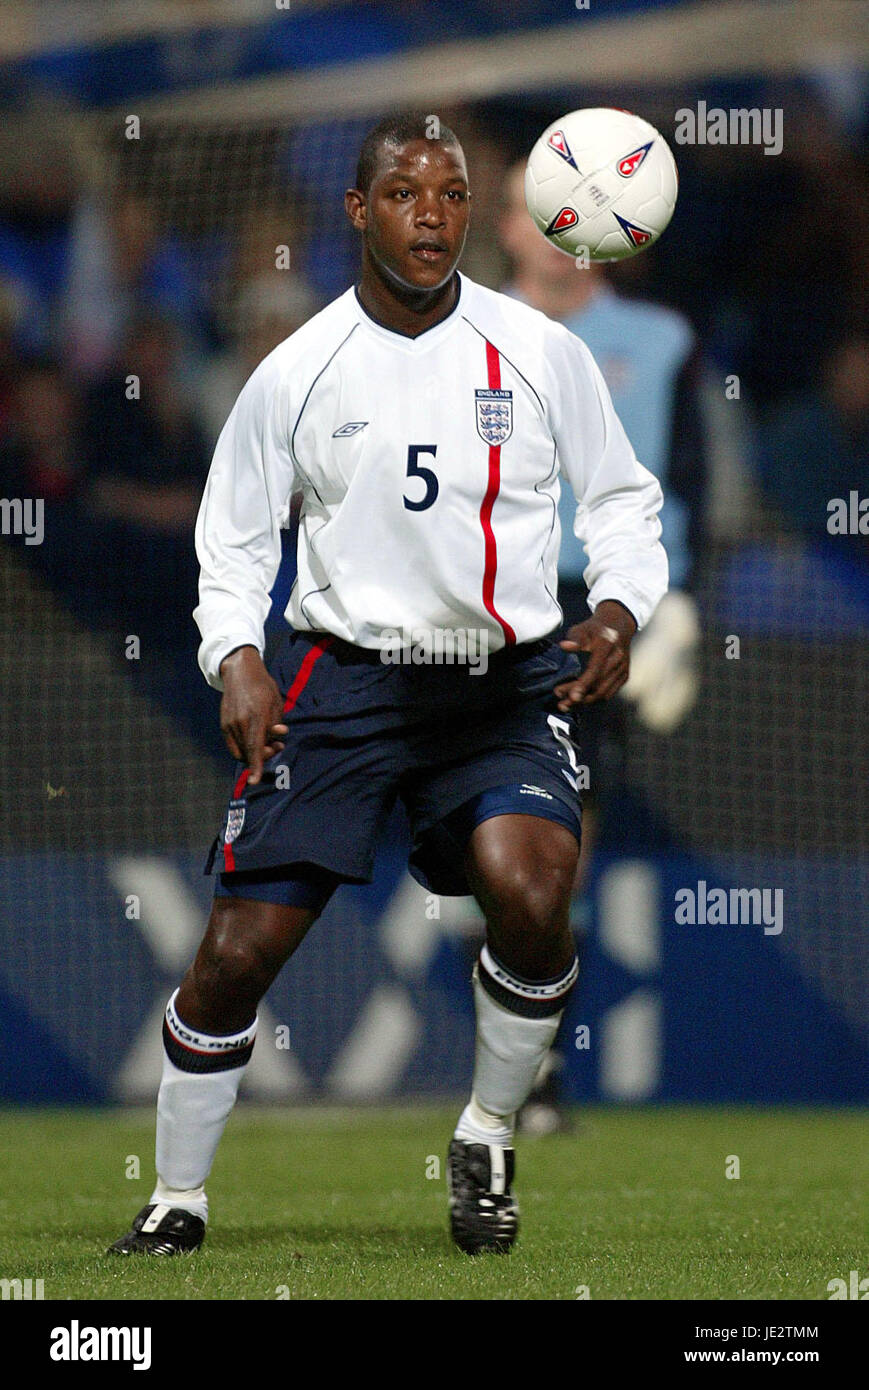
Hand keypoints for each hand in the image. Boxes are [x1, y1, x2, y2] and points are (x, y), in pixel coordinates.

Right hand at [218, 646, 288, 784]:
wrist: (239, 673)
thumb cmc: (263, 687)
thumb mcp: (276, 703)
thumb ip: (276, 723)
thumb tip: (278, 738)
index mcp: (255, 716)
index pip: (255, 747)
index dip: (257, 765)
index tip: (254, 781)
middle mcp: (240, 722)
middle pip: (249, 752)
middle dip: (264, 755)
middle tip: (276, 745)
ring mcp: (229, 724)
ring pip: (240, 751)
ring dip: (254, 752)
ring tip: (266, 740)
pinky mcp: (223, 724)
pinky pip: (233, 745)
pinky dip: (244, 748)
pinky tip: (254, 737)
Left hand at [554, 600, 636, 710]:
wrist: (618, 625)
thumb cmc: (595, 628)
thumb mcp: (582, 628)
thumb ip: (574, 638)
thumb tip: (564, 646)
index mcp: (608, 645)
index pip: (595, 669)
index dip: (583, 684)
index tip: (570, 696)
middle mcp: (618, 659)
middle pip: (599, 685)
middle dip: (579, 698)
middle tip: (561, 703)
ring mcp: (623, 669)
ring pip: (604, 693)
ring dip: (584, 702)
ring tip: (566, 705)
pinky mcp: (624, 676)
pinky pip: (608, 693)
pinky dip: (593, 699)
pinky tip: (579, 701)